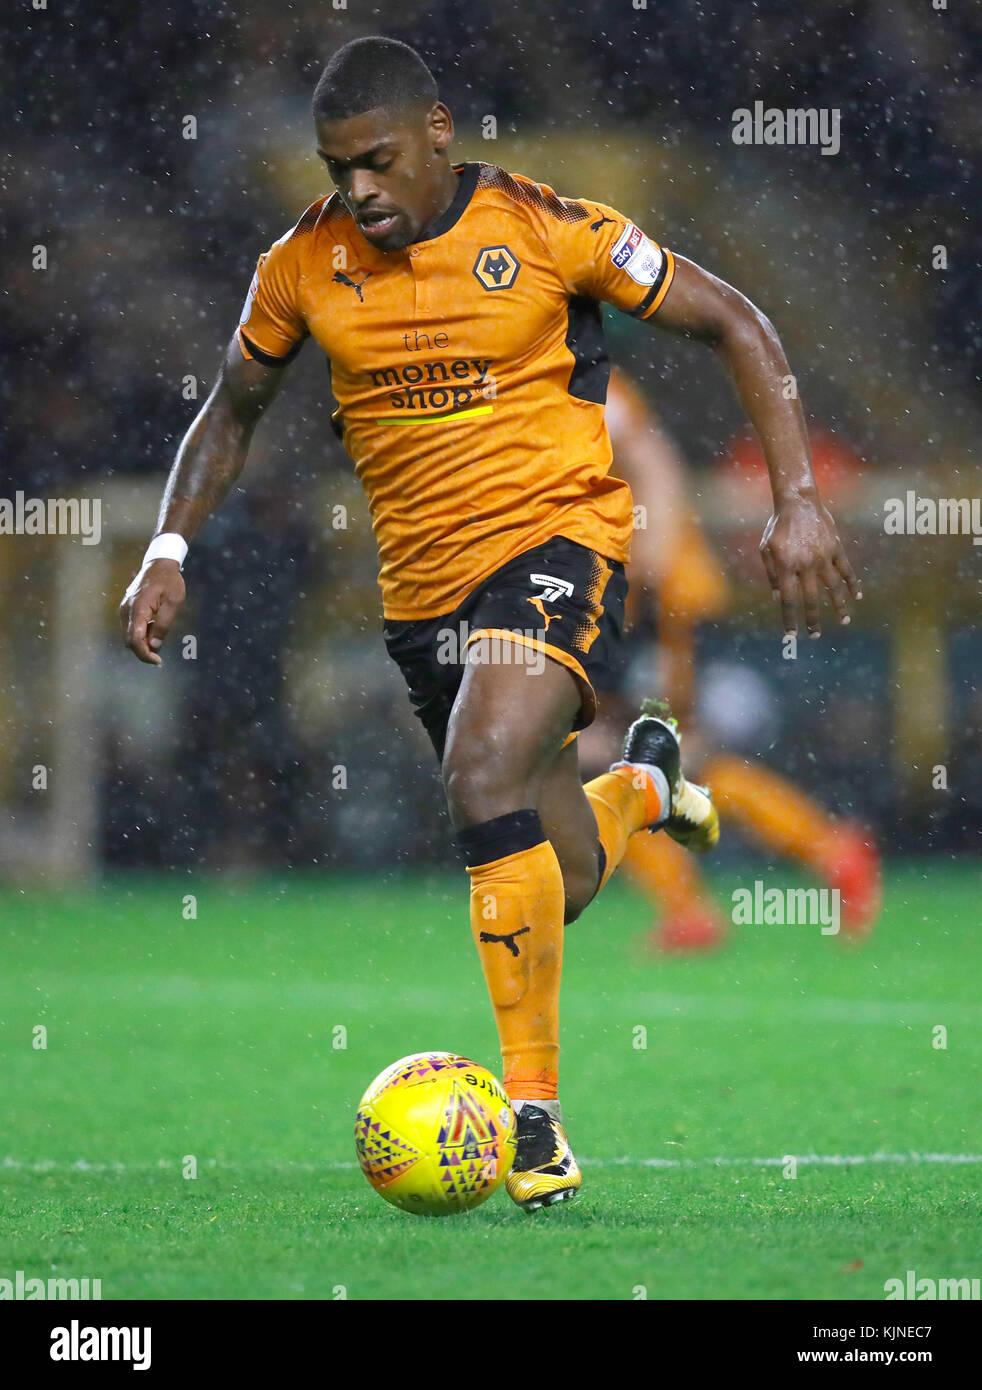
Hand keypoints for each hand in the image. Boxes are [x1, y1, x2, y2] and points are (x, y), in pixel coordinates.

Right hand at [119, 559, 185, 664]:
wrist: (159, 564)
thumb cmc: (170, 582)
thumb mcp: (173, 603)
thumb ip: (163, 625)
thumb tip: (154, 646)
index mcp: (138, 608)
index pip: (135, 639)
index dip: (144, 654)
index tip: (157, 661)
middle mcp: (126, 610)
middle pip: (129, 640)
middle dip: (143, 651)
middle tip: (159, 655)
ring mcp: (124, 609)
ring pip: (128, 635)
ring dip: (141, 642)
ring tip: (158, 636)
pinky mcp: (126, 608)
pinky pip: (129, 628)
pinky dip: (139, 634)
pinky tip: (152, 629)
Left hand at [759, 493, 860, 637]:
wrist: (798, 502)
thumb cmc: (778, 527)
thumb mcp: (766, 549)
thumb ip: (771, 574)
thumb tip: (778, 598)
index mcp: (785, 567)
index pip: (788, 600)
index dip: (790, 619)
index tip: (792, 636)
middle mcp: (805, 565)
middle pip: (810, 599)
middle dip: (813, 620)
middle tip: (815, 636)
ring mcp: (822, 557)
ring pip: (833, 588)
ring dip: (839, 606)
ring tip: (844, 621)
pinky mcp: (836, 548)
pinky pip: (846, 569)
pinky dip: (853, 583)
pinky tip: (857, 595)